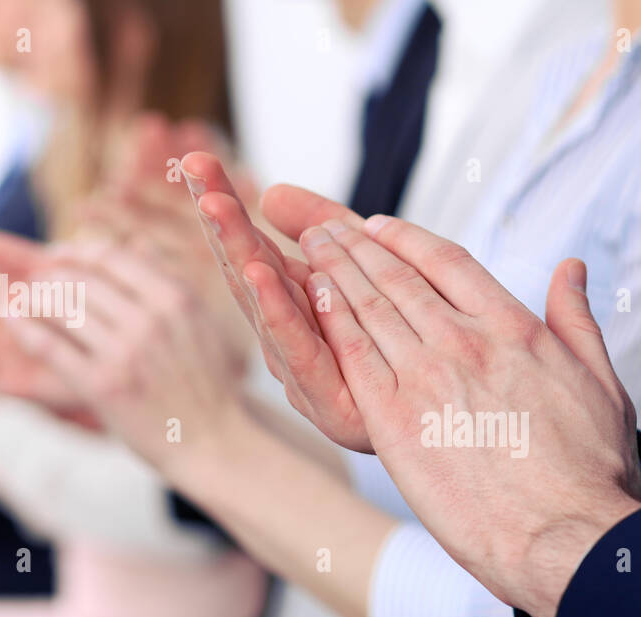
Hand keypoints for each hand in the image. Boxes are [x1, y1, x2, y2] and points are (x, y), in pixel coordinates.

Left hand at [6, 243, 248, 476]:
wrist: (214, 442)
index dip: (75, 252)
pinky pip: (50, 346)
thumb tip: (136, 243)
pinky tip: (13, 322)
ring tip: (22, 303)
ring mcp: (126, 353)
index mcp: (176, 300)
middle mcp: (151, 321)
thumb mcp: (201, 325)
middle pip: (80, 279)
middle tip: (34, 286)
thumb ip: (168, 285)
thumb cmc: (206, 384)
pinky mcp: (103, 386)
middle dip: (48, 278)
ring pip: (61, 307)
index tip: (57, 257)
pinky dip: (24, 329)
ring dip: (32, 300)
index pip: (111, 257)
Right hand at [179, 152, 372, 451]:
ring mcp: (305, 370)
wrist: (450, 435)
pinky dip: (277, 309)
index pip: (250, 245)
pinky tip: (262, 272)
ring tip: (217, 207)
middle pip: (246, 267)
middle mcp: (290, 338)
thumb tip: (270, 190)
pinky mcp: (330, 399)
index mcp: (295, 307)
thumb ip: (322, 231)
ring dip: (239, 250)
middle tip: (190, 166)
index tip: (193, 157)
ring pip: (265, 303)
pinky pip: (298, 349)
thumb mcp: (363, 278)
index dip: (223, 202)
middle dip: (220, 217)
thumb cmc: (402, 359)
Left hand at [256, 207, 640, 616]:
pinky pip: (353, 354)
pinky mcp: (395, 420)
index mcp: (514, 329)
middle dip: (356, 247)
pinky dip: (329, 319)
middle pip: (398, 278)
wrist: (565, 533)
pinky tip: (310, 300)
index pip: (449, 263)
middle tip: (324, 230)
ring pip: (369, 307)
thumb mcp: (602, 382)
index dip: (408, 240)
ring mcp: (427, 377)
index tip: (380, 229)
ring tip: (309, 251)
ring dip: (334, 272)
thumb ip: (577, 320)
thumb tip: (571, 270)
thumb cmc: (591, 472)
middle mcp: (466, 341)